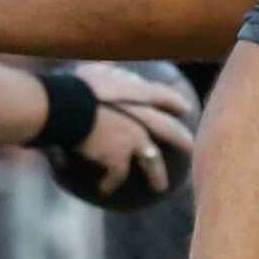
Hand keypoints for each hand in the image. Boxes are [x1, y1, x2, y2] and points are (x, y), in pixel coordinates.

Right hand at [71, 64, 196, 197]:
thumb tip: (113, 70)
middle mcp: (142, 118)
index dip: (175, 102)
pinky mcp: (117, 159)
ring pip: (152, 161)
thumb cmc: (77, 85)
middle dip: (183, 140)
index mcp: (138, 94)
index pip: (163, 96)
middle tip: (192, 149)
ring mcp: (133, 140)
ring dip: (157, 175)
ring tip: (161, 186)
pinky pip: (117, 175)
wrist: (66, 107)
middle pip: (169, 130)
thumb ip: (111, 73)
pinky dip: (110, 182)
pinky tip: (105, 189)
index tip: (185, 108)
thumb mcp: (97, 72)